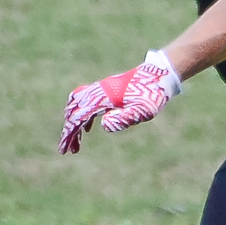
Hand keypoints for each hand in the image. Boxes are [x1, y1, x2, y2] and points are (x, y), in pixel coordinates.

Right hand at [59, 51, 182, 153]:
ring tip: (76, 143)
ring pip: (78, 106)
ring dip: (74, 124)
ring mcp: (102, 88)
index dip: (69, 134)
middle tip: (68, 150)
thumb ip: (124, 118)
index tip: (64, 150)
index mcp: (103, 98)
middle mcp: (98, 91)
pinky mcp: (107, 89)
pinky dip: (82, 115)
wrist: (161, 74)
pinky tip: (88, 129)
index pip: (79, 117)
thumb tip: (103, 125)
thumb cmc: (153, 94)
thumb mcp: (143, 110)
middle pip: (74, 112)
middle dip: (69, 131)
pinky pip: (86, 101)